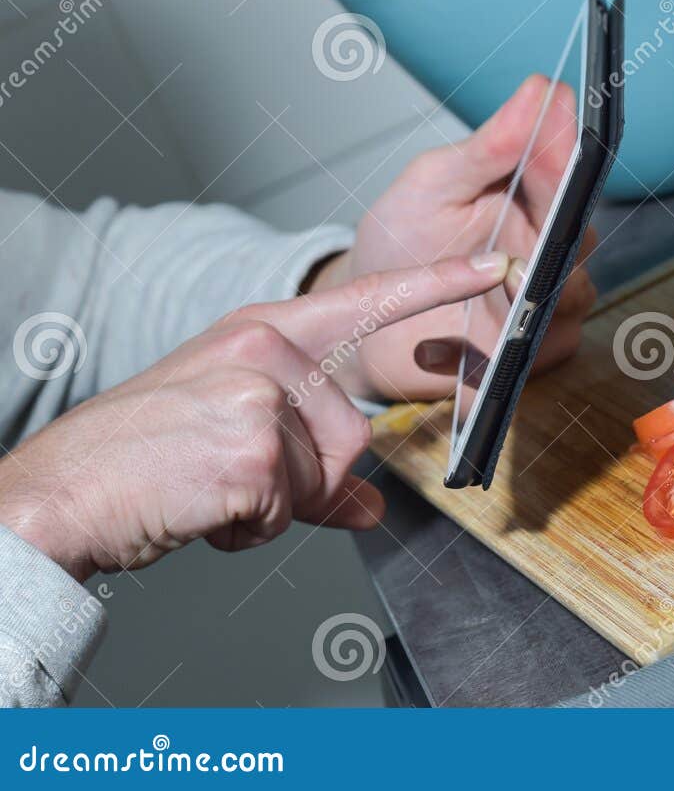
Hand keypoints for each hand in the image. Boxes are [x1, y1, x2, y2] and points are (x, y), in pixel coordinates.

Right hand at [0, 254, 509, 581]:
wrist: (62, 493)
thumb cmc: (141, 458)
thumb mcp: (234, 436)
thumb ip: (315, 466)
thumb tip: (371, 508)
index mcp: (266, 331)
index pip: (369, 298)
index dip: (438, 281)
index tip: (495, 263)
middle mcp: (265, 347)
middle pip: (354, 435)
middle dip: (303, 479)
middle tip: (230, 474)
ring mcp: (258, 392)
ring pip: (325, 475)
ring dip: (275, 505)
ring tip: (210, 486)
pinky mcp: (251, 445)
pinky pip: (290, 508)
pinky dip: (251, 527)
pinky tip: (204, 505)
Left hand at [311, 75, 598, 402]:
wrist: (366, 321)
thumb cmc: (404, 241)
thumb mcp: (433, 182)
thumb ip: (490, 145)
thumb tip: (538, 90)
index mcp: (534, 197)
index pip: (569, 171)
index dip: (566, 152)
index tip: (556, 133)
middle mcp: (552, 248)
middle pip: (582, 238)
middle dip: (553, 237)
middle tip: (518, 238)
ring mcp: (547, 302)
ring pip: (574, 297)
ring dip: (530, 294)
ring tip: (496, 285)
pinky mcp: (533, 353)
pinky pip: (541, 350)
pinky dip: (491, 349)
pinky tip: (444, 346)